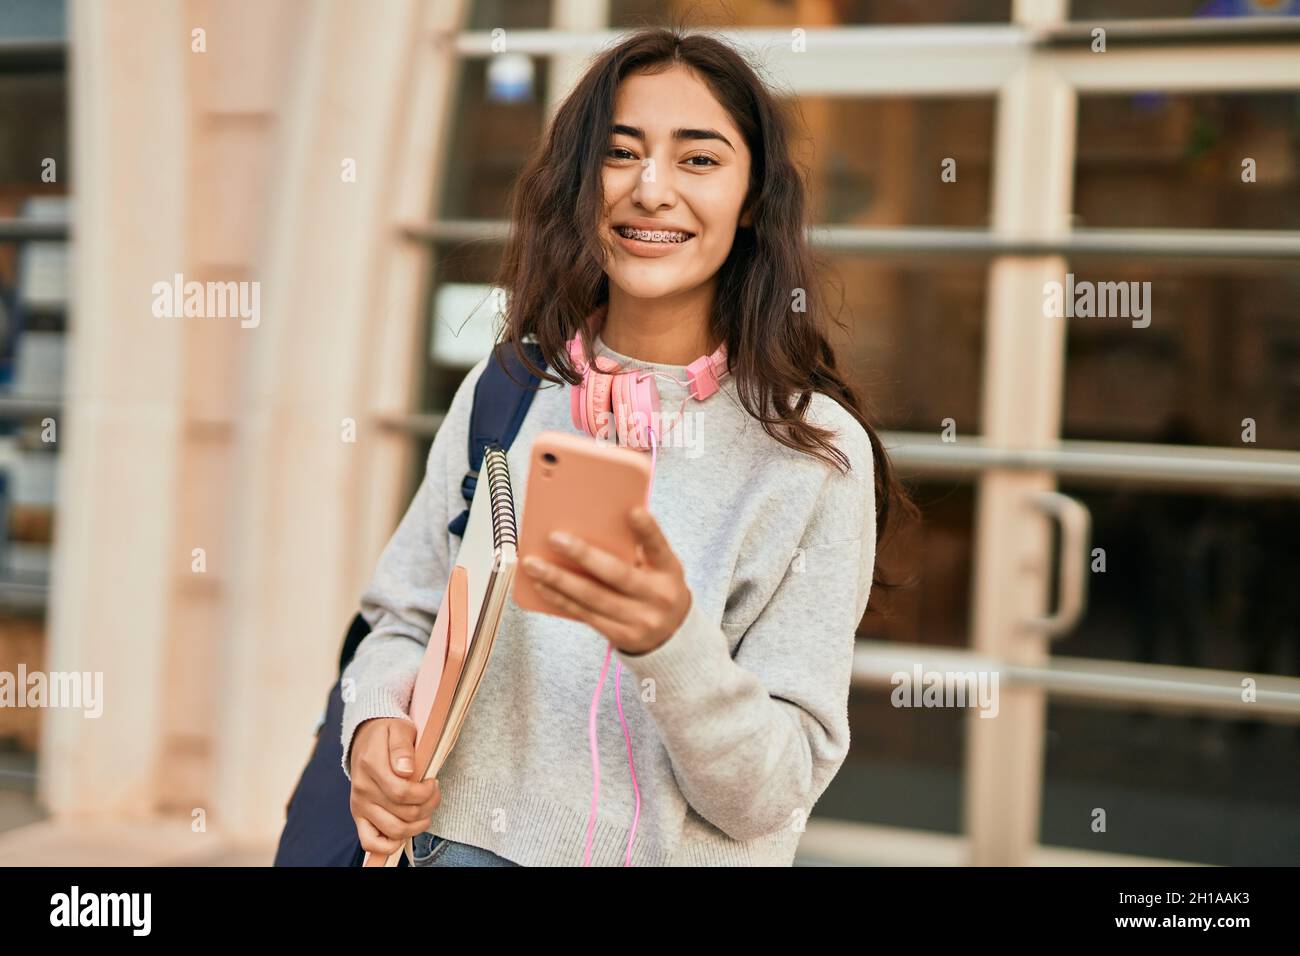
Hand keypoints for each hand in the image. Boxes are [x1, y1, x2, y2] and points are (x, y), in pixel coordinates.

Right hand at [349, 717, 441, 855]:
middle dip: (428, 807)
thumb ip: (402, 748)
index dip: (425, 793)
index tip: (433, 782)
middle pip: (403, 814)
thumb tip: (406, 771)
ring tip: (425, 809)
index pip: (403, 793)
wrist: (365, 738)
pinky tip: (405, 831)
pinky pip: (370, 842)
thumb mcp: (398, 729)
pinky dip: (389, 845)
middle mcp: (363, 789)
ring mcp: (359, 805)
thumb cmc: (387, 733)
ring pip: (394, 830)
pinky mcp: (358, 816)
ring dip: (417, 825)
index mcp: (371, 765)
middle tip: (434, 793)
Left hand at [520, 506, 691, 654]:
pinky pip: (585, 614)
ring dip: (558, 580)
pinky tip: (542, 585)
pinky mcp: (621, 636)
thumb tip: (594, 526)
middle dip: (583, 555)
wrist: (672, 635)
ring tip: (533, 564)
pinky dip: (560, 598)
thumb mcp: (660, 567)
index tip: (633, 511)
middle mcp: (658, 597)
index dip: (647, 530)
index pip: (659, 547)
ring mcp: (640, 620)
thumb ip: (638, 549)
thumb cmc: (657, 587)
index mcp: (669, 571)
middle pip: (617, 574)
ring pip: (592, 597)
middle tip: (555, 538)